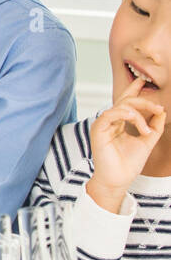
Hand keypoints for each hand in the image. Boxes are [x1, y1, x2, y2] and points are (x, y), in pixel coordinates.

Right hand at [87, 77, 166, 211]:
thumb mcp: (147, 141)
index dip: (134, 89)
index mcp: (119, 122)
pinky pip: (111, 114)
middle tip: (158, 108)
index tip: (143, 80)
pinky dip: (125, 115)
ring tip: (147, 129)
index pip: (127, 101)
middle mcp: (110, 121)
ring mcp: (103, 124)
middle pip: (126, 101)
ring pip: (121, 106)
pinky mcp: (98, 129)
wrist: (119, 180)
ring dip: (138, 113)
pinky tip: (136, 121)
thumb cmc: (129, 164)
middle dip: (144, 101)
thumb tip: (161, 111)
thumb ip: (154, 126)